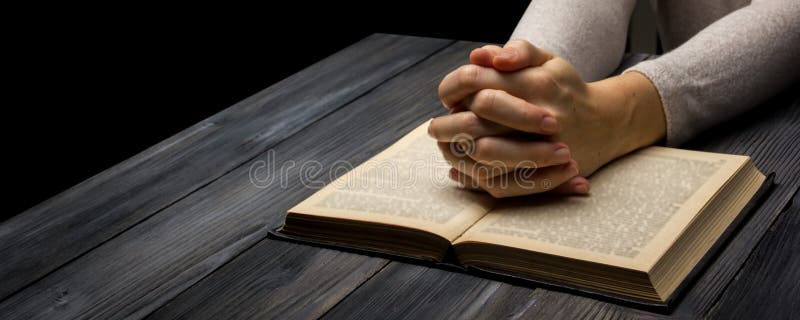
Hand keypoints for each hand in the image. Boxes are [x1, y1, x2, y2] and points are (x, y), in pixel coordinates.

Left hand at [430, 39, 665, 196]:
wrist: (606, 124)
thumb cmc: (566, 88)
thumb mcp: (548, 60)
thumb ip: (517, 51)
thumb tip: (478, 56)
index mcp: (538, 84)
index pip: (479, 83)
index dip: (454, 89)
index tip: (447, 97)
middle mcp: (541, 117)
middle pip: (477, 123)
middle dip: (449, 126)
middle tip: (435, 128)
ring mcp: (544, 149)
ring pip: (485, 156)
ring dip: (457, 153)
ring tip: (445, 148)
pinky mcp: (544, 174)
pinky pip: (501, 182)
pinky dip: (474, 178)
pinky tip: (459, 171)